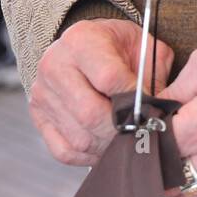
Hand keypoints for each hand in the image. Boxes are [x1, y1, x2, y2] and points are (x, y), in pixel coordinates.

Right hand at [30, 18, 174, 166]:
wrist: (87, 45)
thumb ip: (153, 74)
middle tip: (142, 132)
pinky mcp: (38, 117)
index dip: (134, 98)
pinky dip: (90, 156)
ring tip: (128, 140)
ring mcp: (42, 93)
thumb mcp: (142, 46)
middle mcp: (55, 64)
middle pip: (90, 113)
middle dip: (122, 129)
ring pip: (79, 137)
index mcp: (81, 40)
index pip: (109, 78)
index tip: (150, 107)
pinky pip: (65, 150)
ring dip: (109, 146)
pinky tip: (107, 146)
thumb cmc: (120, 47)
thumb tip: (157, 112)